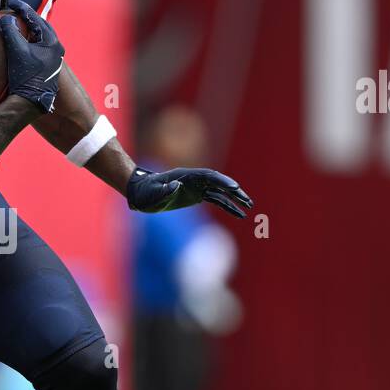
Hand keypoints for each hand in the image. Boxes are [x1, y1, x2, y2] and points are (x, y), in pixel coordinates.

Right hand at [0, 0, 63, 112]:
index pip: (36, 18)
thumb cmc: (26, 77)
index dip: (21, 8)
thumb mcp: (16, 51)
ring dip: (27, 30)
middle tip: (14, 11)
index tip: (10, 1)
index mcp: (52, 42)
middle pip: (40, 27)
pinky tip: (19, 42)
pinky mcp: (47, 67)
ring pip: (39, 38)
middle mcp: (56, 49)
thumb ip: (11, 31)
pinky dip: (28, 41)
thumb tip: (6, 19)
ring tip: (15, 24)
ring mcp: (52, 59)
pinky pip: (37, 48)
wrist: (30, 103)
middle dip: (26, 18)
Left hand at [126, 167, 252, 218]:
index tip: (234, 188)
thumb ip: (163, 189)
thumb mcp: (152, 192)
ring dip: (235, 199)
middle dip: (234, 191)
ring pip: (220, 192)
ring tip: (249, 206)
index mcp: (186, 176)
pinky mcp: (197, 196)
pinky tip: (239, 213)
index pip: (208, 176)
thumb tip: (176, 186)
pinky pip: (216, 200)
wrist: (140, 193)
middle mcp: (194, 180)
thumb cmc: (144, 192)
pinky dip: (228, 206)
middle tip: (247, 200)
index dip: (221, 181)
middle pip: (218, 183)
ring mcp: (197, 188)